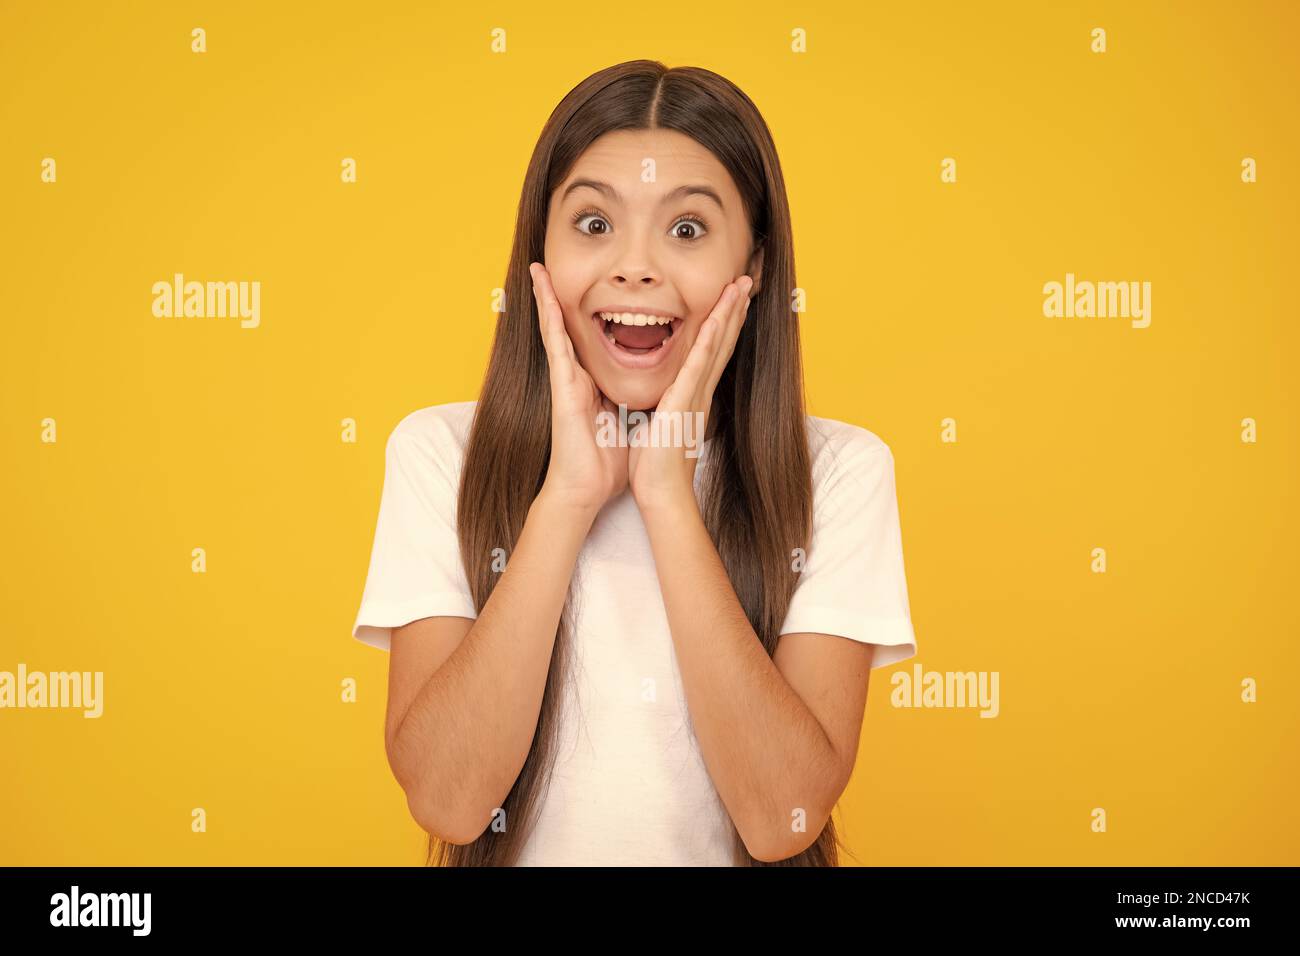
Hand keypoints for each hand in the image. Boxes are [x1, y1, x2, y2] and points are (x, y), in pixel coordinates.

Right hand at [530, 262, 628, 513]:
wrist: (587, 489)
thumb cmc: (606, 463)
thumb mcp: (627, 423)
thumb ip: (631, 406)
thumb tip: (646, 399)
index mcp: (593, 384)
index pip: (591, 341)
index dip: (590, 315)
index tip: (589, 291)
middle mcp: (576, 376)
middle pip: (568, 329)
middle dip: (558, 298)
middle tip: (547, 265)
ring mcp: (565, 379)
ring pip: (556, 328)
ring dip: (546, 297)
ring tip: (538, 267)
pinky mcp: (561, 384)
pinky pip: (554, 341)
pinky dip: (546, 314)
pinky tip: (541, 291)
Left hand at [628, 274, 752, 512]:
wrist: (660, 492)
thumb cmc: (656, 464)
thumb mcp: (661, 424)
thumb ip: (666, 405)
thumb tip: (662, 395)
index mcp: (693, 395)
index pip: (712, 351)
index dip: (723, 323)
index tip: (731, 298)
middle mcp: (700, 391)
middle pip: (723, 342)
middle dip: (734, 310)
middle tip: (746, 281)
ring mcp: (696, 395)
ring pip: (717, 346)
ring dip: (729, 314)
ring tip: (741, 286)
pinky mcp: (685, 403)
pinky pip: (699, 366)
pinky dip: (710, 341)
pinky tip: (717, 320)